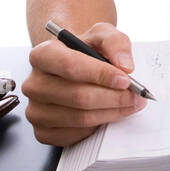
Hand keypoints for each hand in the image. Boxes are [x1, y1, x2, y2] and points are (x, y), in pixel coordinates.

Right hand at [22, 21, 146, 145]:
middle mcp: (33, 84)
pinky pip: (75, 135)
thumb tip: (125, 65)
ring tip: (128, 104)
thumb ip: (116, 43)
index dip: (101, 74)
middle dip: (113, 97)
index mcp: (42, 55)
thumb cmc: (86, 51)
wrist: (75, 68)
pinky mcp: (42, 132)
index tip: (126, 79)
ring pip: (80, 118)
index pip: (70, 66)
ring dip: (111, 113)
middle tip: (136, 96)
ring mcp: (35, 110)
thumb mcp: (102, 35)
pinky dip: (97, 127)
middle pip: (78, 96)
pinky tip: (107, 114)